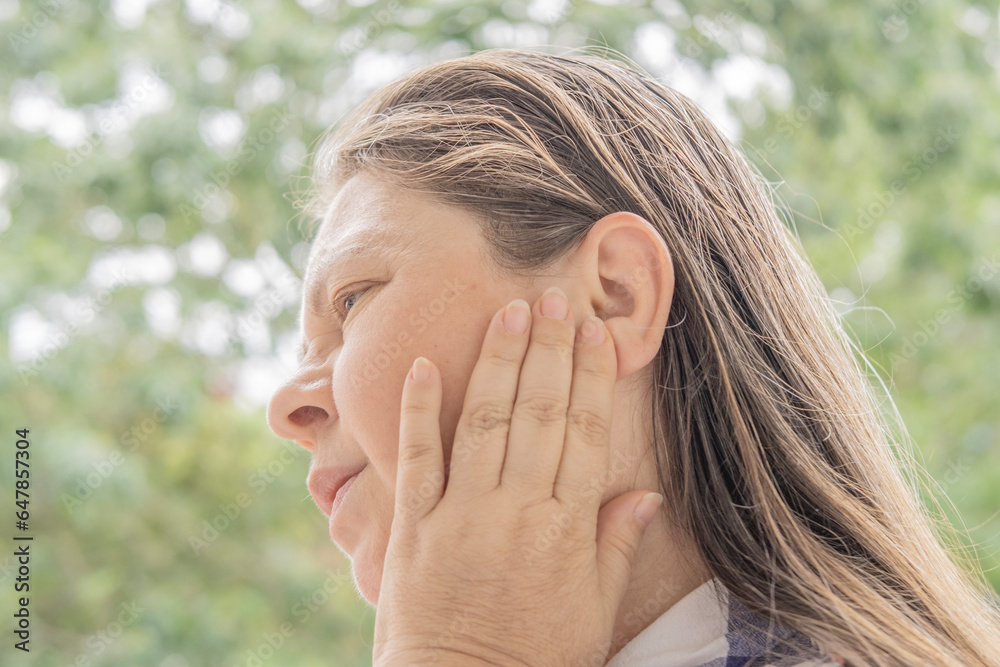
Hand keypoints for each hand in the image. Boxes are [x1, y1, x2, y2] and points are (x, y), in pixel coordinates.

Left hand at [372, 287, 663, 666]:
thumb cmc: (536, 657)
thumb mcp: (594, 610)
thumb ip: (616, 545)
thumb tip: (648, 493)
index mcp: (566, 527)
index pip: (584, 434)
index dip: (591, 378)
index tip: (596, 333)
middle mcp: (516, 510)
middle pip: (539, 414)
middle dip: (549, 351)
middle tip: (554, 298)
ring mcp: (461, 515)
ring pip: (484, 422)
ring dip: (499, 363)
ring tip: (511, 313)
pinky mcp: (413, 527)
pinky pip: (416, 458)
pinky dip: (419, 410)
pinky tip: (424, 365)